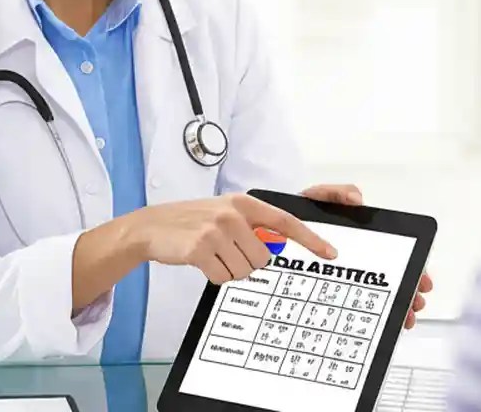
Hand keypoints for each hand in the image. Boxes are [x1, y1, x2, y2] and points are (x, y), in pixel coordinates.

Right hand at [131, 194, 336, 284]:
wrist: (152, 227)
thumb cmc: (192, 222)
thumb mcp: (225, 214)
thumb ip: (251, 226)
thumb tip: (274, 250)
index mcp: (243, 203)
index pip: (285, 221)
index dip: (310, 238)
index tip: (329, 252)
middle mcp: (233, 214)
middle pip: (263, 258)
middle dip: (247, 262)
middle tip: (225, 251)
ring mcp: (216, 230)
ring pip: (245, 271)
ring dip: (229, 270)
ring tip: (211, 254)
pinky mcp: (200, 249)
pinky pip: (223, 277)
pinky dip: (214, 276)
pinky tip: (201, 261)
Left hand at [302, 184, 433, 329]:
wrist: (270, 229)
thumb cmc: (298, 214)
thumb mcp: (319, 197)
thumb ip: (338, 194)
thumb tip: (358, 201)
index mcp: (359, 238)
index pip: (394, 254)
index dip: (412, 266)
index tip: (421, 280)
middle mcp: (357, 258)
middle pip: (391, 277)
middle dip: (408, 292)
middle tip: (415, 304)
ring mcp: (343, 275)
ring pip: (377, 295)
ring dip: (396, 307)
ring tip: (405, 318)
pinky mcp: (327, 290)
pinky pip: (351, 307)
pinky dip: (369, 317)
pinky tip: (380, 325)